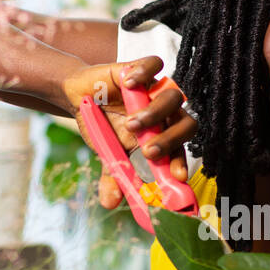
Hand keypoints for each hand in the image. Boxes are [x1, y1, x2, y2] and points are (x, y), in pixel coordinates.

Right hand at [61, 55, 196, 208]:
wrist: (82, 96)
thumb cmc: (103, 127)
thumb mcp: (108, 155)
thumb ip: (114, 178)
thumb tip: (110, 204)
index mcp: (163, 136)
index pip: (181, 150)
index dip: (181, 163)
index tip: (176, 177)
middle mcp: (165, 114)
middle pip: (187, 124)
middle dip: (171, 140)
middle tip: (149, 151)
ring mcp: (155, 90)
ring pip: (172, 98)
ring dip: (153, 114)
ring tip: (130, 125)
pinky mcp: (142, 69)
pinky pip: (155, 65)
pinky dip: (145, 73)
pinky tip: (129, 84)